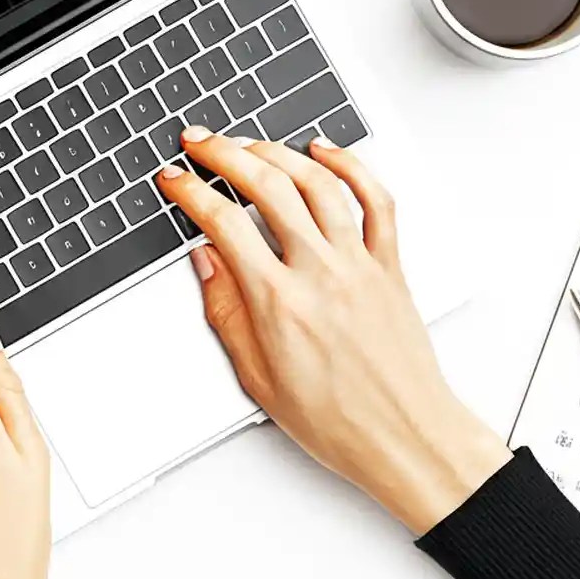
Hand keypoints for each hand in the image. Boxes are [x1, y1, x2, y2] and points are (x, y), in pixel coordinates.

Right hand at [158, 127, 510, 534]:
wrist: (404, 436)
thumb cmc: (337, 421)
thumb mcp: (258, 378)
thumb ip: (227, 313)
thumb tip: (206, 262)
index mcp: (279, 303)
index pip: (223, 224)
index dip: (191, 192)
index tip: (175, 179)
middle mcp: (320, 273)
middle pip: (268, 187)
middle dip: (226, 153)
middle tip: (201, 142)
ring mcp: (359, 264)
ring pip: (318, 182)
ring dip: (279, 152)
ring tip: (251, 143)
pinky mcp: (390, 266)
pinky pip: (376, 201)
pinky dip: (351, 166)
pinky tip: (327, 153)